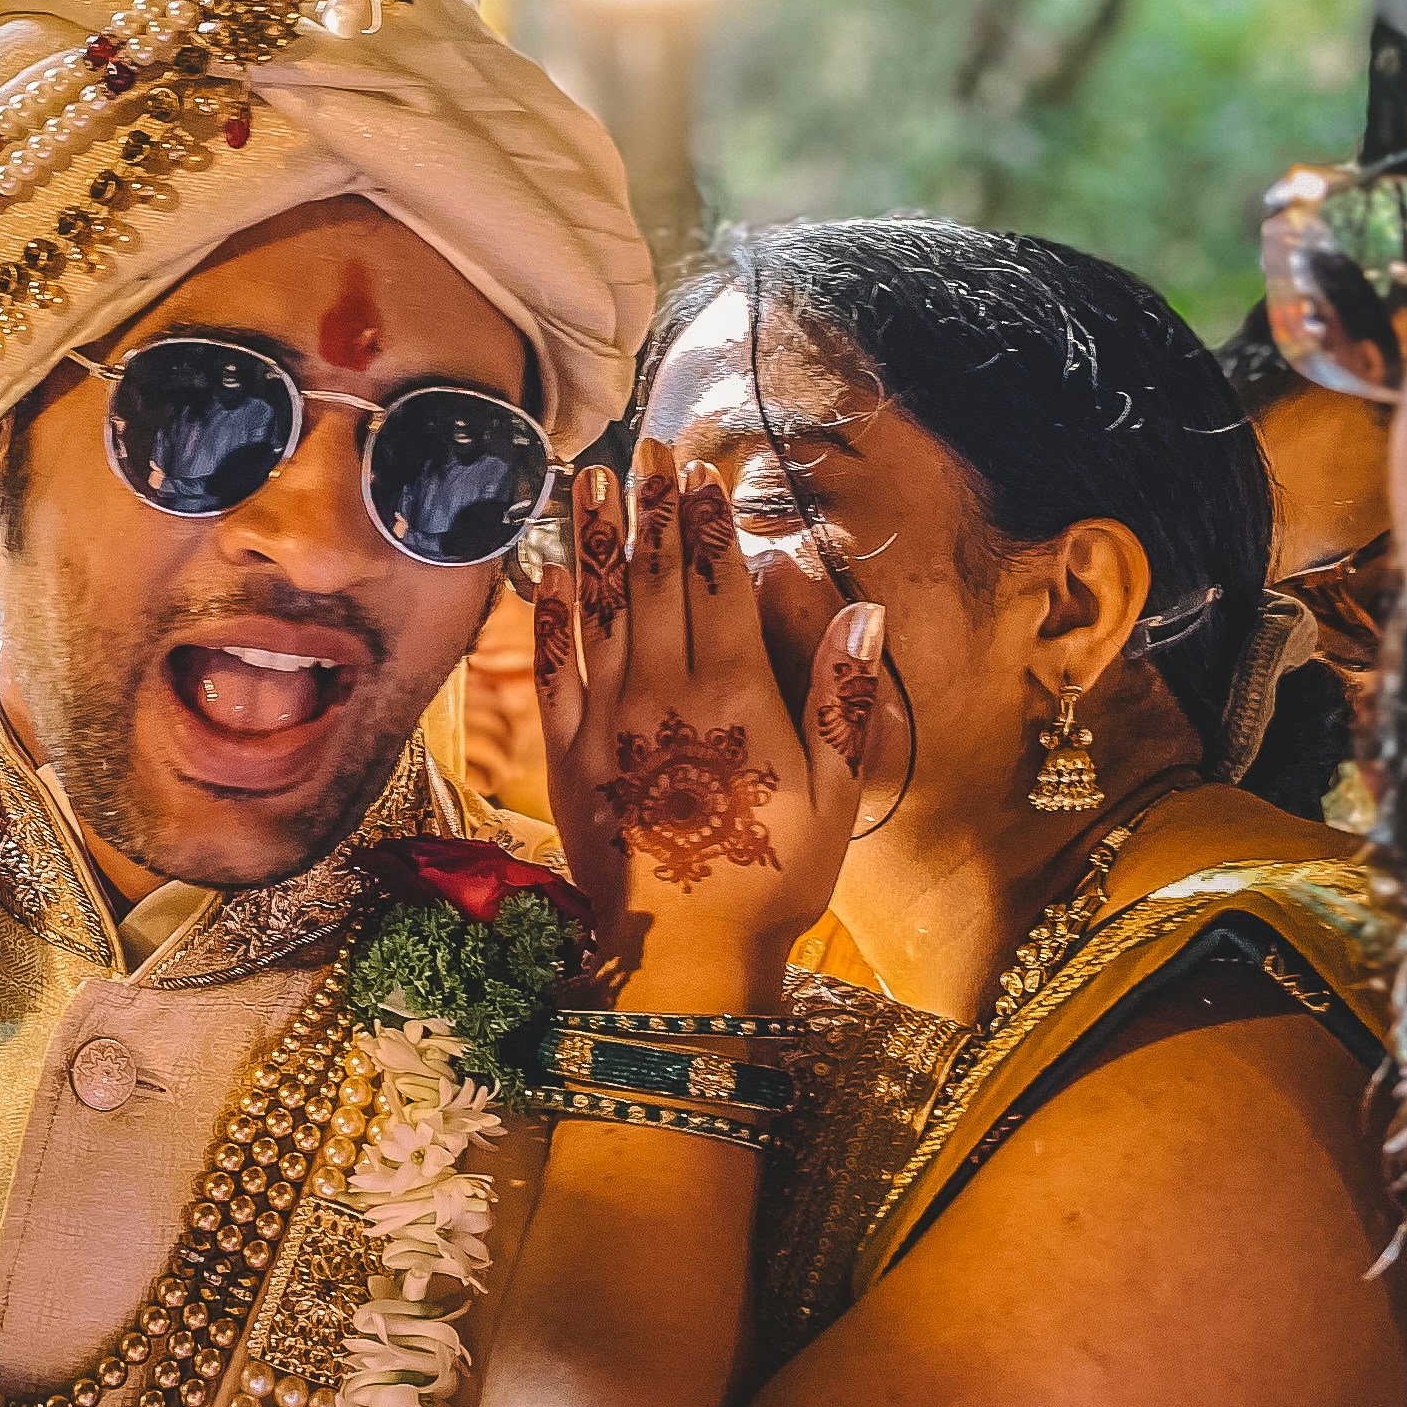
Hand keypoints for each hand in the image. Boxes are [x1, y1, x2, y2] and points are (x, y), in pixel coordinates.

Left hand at [532, 444, 890, 1001]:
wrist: (683, 956)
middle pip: (654, 579)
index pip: (717, 582)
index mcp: (732, 693)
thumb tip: (862, 613)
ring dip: (593, 540)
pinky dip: (548, 616)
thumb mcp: (832, 794)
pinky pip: (551, 669)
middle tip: (642, 451)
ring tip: (586, 482)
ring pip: (597, 608)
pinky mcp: (568, 755)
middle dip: (650, 510)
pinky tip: (544, 574)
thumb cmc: (774, 880)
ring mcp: (607, 720)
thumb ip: (840, 697)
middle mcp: (662, 691)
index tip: (698, 469)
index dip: (706, 520)